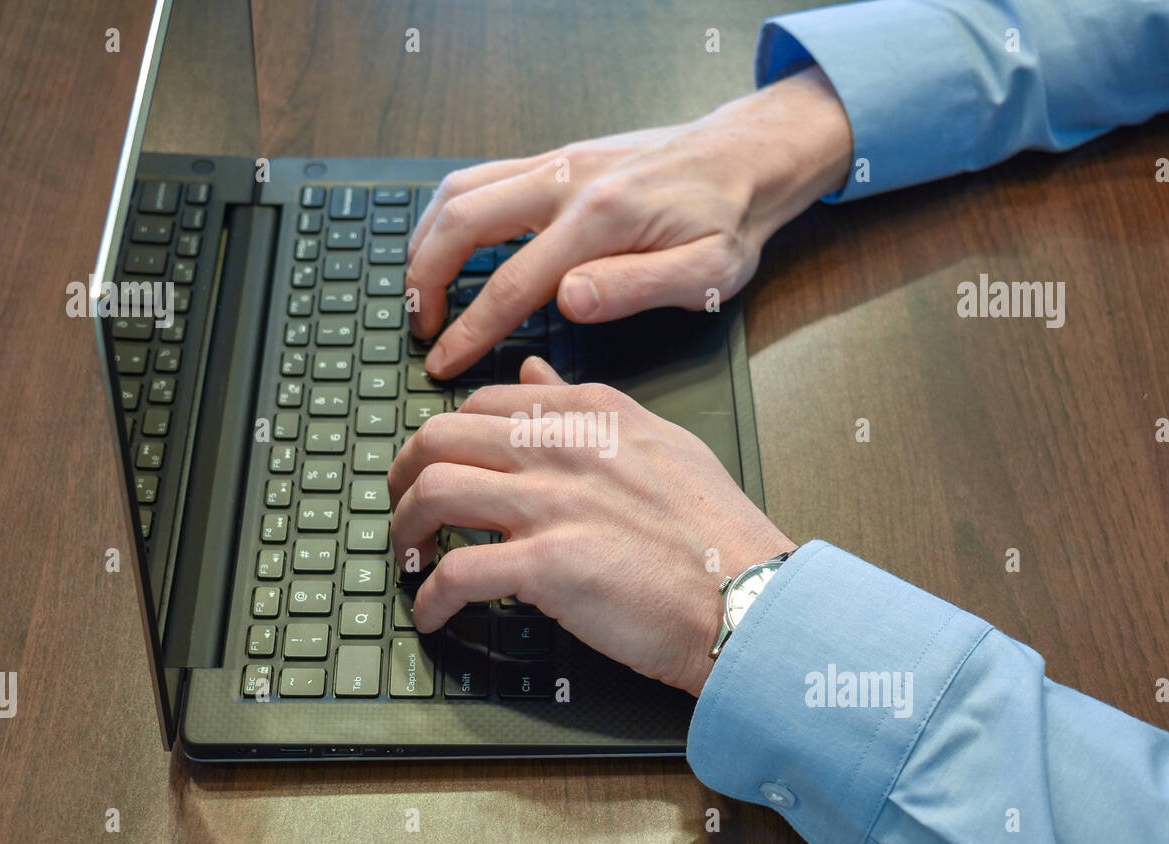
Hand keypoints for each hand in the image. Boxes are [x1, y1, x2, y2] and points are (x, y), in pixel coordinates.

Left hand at [387, 357, 796, 696]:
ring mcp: (553, 505)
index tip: (441, 464)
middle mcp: (563, 449)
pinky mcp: (548, 567)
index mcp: (590, 415)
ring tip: (409, 560)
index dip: (448, 435)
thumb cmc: (715, 531)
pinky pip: (457, 574)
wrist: (749, 597)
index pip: (486, 401)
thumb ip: (591, 403)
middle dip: (404, 474)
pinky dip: (431, 600)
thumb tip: (534, 375)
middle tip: (403, 507)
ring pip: (433, 494)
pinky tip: (432, 616)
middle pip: (440, 437)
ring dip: (404, 531)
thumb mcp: (659, 442)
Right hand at [405, 65, 851, 377]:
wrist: (748, 156)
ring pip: (461, 190)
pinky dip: (449, 213)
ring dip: (427, 238)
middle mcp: (567, 181)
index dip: (470, 329)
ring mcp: (557, 163)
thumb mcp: (708, 272)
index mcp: (601, 218)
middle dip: (426, 278)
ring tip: (420, 289)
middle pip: (462, 222)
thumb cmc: (730, 220)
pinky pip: (481, 177)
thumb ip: (636, 288)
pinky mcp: (557, 159)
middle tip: (421, 327)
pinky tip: (448, 245)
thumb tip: (568, 300)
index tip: (442, 362)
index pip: (511, 283)